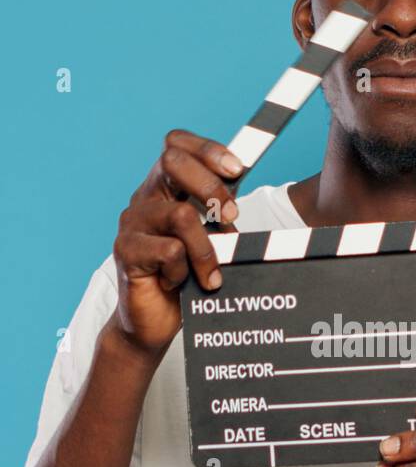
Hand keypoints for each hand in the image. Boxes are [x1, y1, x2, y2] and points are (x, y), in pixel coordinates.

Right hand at [111, 129, 243, 357]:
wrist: (154, 322)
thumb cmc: (185, 277)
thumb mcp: (210, 239)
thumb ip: (219, 215)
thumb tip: (239, 201)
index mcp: (163, 187)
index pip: (176, 144)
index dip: (207, 149)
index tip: (236, 169)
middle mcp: (144, 198)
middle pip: (173, 162)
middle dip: (211, 187)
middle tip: (231, 215)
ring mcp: (131, 223)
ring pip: (179, 214)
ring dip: (206, 247)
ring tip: (212, 273)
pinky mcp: (126, 251)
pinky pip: (169, 250)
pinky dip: (185, 270)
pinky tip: (179, 283)